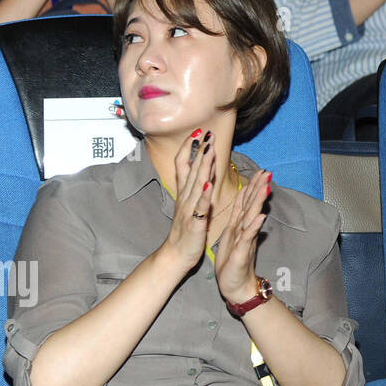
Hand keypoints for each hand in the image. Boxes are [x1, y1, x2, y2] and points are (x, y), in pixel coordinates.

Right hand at [158, 129, 216, 275]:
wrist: (176, 254)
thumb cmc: (185, 229)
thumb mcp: (188, 203)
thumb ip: (194, 185)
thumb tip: (201, 167)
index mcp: (185, 193)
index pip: (183, 165)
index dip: (189, 148)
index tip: (197, 131)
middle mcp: (185, 198)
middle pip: (191, 170)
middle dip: (199, 151)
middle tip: (205, 132)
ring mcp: (190, 209)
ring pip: (197, 184)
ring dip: (203, 167)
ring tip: (209, 151)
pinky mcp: (196, 223)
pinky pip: (201, 207)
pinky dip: (204, 196)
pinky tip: (209, 185)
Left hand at [215, 168, 272, 304]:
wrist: (235, 286)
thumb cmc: (233, 262)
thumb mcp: (233, 238)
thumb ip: (241, 221)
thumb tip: (249, 207)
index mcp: (240, 226)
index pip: (246, 202)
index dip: (252, 186)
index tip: (260, 171)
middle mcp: (245, 231)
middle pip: (252, 206)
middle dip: (258, 188)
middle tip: (267, 172)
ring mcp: (245, 241)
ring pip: (251, 218)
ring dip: (258, 203)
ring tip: (264, 188)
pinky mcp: (242, 252)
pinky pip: (248, 238)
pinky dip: (254, 227)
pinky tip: (260, 217)